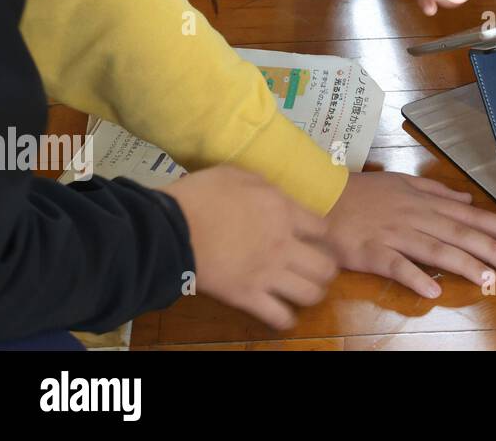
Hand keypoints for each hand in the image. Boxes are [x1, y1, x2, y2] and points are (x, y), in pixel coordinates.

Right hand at [164, 166, 337, 328]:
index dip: (321, 234)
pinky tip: (283, 315)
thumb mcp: (238, 175)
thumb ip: (263, 186)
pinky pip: (278, 316)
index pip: (323, 228)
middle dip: (325, 269)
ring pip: (310, 293)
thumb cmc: (199, 196)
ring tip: (303, 291)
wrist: (169, 228)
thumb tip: (274, 194)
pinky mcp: (246, 296)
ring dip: (311, 293)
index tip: (314, 238)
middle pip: (325, 266)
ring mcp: (267, 273)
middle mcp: (283, 244)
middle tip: (316, 269)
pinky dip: (284, 319)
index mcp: (283, 212)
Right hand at [325, 171, 495, 296]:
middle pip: (459, 233)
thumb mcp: (403, 184)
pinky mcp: (372, 252)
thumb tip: (465, 200)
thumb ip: (436, 193)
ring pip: (435, 249)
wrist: (319, 196)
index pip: (470, 215)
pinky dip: (415, 277)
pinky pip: (396, 266)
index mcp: (424, 202)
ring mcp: (394, 234)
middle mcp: (415, 217)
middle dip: (491, 248)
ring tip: (488, 278)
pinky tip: (433, 291)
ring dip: (464, 264)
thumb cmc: (362, 192)